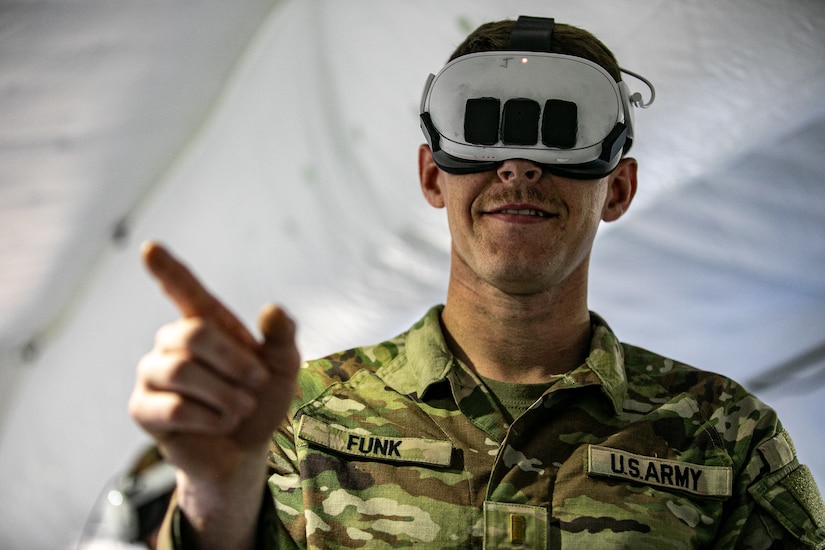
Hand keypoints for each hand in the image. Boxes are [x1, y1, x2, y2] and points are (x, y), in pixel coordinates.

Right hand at [129, 241, 299, 492]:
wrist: (247, 448)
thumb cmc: (261, 398)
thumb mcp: (283, 366)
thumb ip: (282, 336)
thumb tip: (272, 309)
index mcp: (205, 322)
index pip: (181, 288)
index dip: (166, 269)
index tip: (150, 247)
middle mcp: (172, 341)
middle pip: (194, 334)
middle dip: (235, 362)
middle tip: (256, 383)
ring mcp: (152, 373)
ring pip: (183, 371)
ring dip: (226, 395)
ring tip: (239, 408)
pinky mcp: (142, 408)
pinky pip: (174, 408)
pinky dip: (210, 419)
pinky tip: (218, 425)